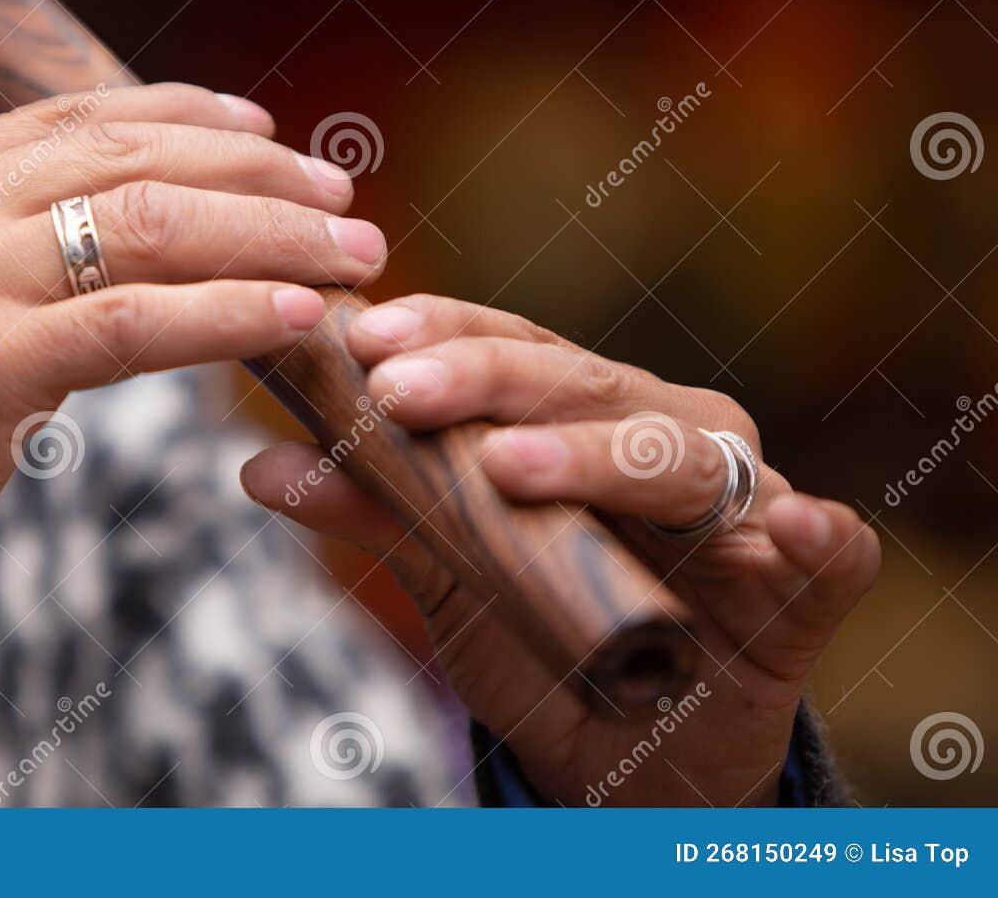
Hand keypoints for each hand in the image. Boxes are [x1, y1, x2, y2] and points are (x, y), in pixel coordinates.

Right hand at [0, 84, 387, 639]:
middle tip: (342, 204)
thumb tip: (127, 234)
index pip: (74, 117)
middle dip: (256, 177)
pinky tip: (296, 320)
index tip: (272, 137)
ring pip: (144, 227)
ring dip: (268, 240)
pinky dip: (228, 313)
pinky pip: (132, 321)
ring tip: (350, 260)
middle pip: (127, 158)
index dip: (188, 116)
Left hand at [241, 293, 879, 805]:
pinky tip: (792, 527)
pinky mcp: (803, 585)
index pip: (512, 350)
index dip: (440, 336)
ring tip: (512, 466)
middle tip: (398, 390)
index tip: (358, 338)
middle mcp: (665, 432)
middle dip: (485, 382)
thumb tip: (260, 464)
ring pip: (678, 454)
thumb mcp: (451, 573)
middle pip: (580, 385)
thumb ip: (378, 511)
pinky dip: (817, 538)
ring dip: (597, 456)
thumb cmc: (546, 635)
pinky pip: (828, 555)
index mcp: (584, 413)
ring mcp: (739, 503)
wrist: (638, 752)